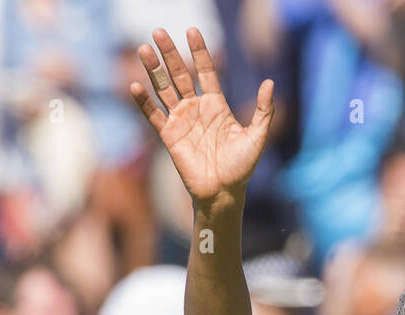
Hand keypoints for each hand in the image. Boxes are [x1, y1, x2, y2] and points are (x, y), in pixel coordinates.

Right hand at [131, 28, 273, 205]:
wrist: (223, 193)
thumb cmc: (241, 168)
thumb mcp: (256, 136)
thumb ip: (263, 110)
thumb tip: (269, 82)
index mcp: (215, 105)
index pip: (205, 71)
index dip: (199, 52)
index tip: (191, 31)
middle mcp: (196, 108)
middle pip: (180, 74)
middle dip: (170, 53)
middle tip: (158, 30)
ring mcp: (181, 121)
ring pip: (163, 89)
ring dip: (153, 70)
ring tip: (144, 49)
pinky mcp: (169, 136)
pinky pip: (153, 115)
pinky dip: (143, 102)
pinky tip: (135, 85)